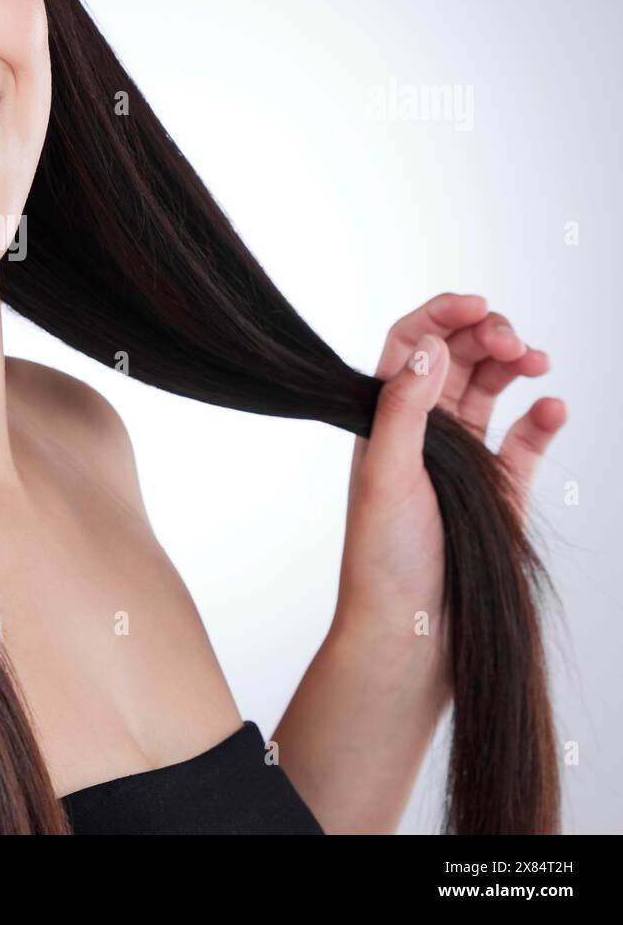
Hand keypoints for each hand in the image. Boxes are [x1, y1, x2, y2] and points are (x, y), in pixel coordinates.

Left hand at [334, 293, 566, 656]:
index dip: (441, 316)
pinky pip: (525, 440)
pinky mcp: (499, 489)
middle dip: (485, 335)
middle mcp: (421, 431)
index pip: (409, 345)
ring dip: (514, 365)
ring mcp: (462, 458)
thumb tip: (428, 345)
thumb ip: (405, 407)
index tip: (478, 304)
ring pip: (491, 389)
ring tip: (534, 361)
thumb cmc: (383, 557)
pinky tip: (551, 408)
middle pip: (455, 357)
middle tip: (511, 341)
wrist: (411, 631)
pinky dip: (541, 420)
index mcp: (385, 418)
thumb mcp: (387, 473)